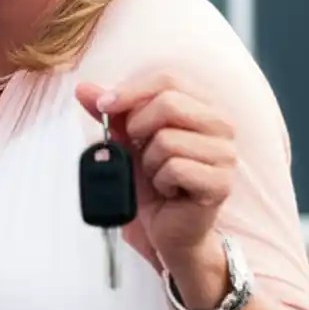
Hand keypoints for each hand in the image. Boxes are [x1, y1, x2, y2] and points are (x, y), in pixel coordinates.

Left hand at [76, 75, 237, 264]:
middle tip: (138, 149)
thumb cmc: (153, 181)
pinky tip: (169, 191)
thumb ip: (110, 113)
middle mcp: (221, 124)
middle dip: (138, 127)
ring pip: (168, 139)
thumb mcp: (126, 142)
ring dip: (149, 162)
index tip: (104, 105)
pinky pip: (175, 168)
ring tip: (158, 174)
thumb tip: (83, 88)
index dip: (131, 90)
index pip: (168, 80)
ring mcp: (225, 154)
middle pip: (169, 102)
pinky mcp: (221, 183)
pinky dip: (161, 182)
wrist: (167, 229)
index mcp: (202, 105)